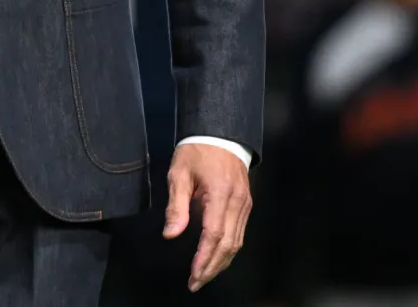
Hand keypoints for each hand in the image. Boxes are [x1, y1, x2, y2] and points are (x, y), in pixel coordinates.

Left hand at [163, 142, 252, 291]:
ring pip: (237, 243)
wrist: (221, 133)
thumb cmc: (196, 152)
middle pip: (228, 244)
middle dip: (211, 267)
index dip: (203, 258)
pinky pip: (239, 234)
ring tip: (203, 276)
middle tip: (195, 283)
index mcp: (220, 193)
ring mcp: (245, 205)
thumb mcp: (179, 174)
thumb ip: (176, 206)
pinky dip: (228, 251)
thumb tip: (170, 235)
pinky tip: (216, 259)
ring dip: (221, 263)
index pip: (213, 234)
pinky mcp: (246, 205)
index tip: (193, 275)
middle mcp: (237, 203)